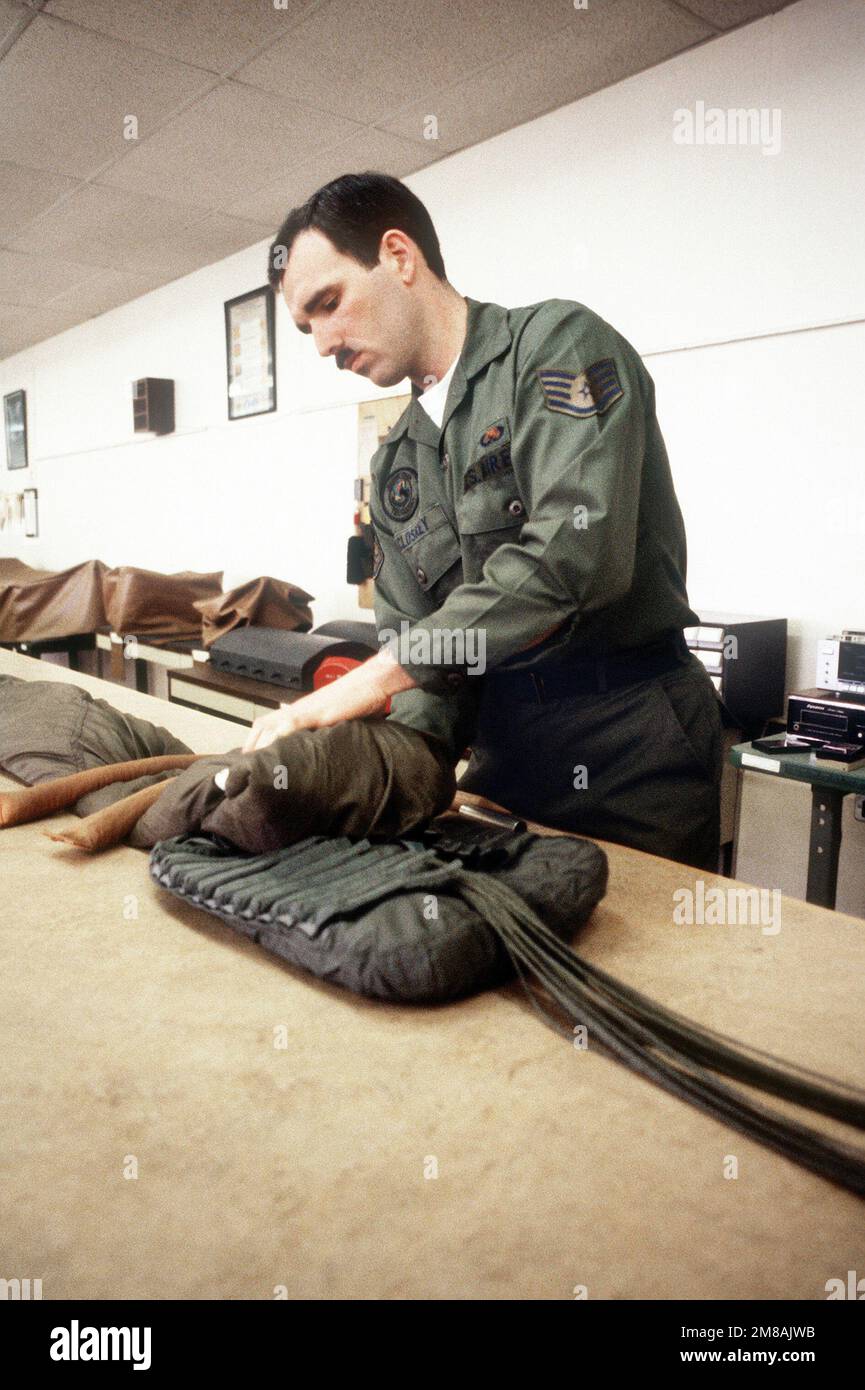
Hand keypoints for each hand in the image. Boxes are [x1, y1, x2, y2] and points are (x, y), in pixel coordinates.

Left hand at [241, 649, 416, 753]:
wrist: (371, 682)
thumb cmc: (358, 698)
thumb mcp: (338, 717)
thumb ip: (326, 728)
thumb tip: (324, 743)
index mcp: (302, 710)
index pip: (271, 722)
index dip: (258, 738)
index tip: (250, 757)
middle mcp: (298, 708)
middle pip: (264, 724)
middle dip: (251, 744)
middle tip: (243, 766)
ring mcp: (305, 710)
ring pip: (271, 725)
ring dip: (259, 744)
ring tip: (251, 764)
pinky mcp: (316, 713)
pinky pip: (291, 725)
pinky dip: (279, 738)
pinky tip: (272, 753)